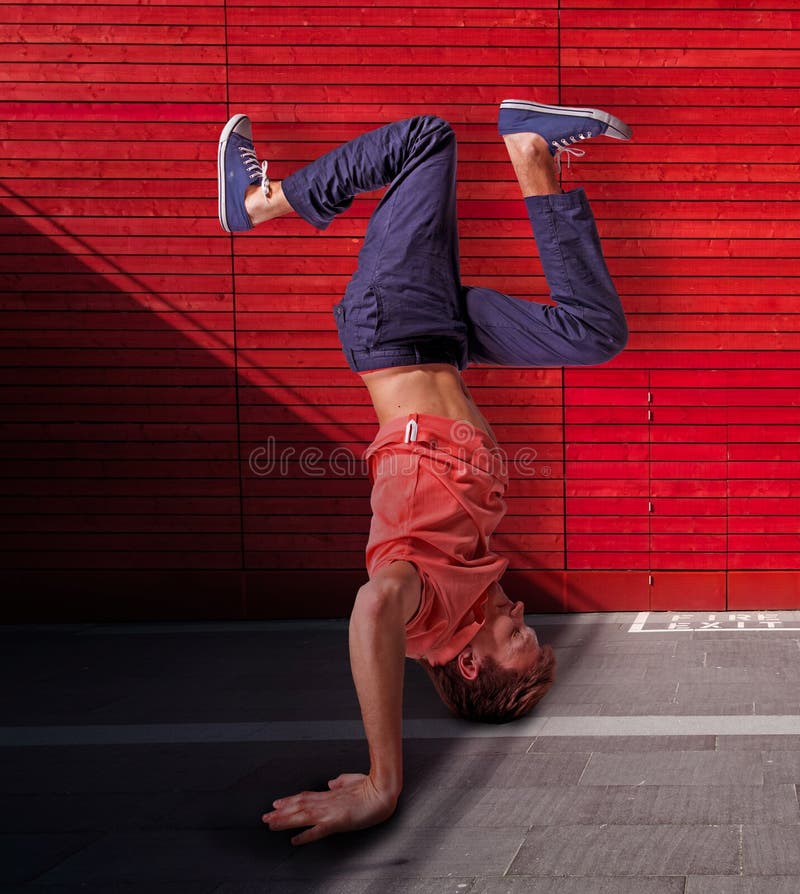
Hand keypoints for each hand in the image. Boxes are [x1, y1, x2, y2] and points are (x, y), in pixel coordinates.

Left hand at [262, 772, 397, 845]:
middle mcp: (327, 802)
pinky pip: (318, 831)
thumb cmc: (372, 785)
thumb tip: (331, 782)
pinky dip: (305, 835)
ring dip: (285, 821)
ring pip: (303, 816)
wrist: (383, 790)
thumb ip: (340, 781)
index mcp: (331, 794)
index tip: (277, 804)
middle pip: (299, 806)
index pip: (305, 797)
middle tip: (265, 817)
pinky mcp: (338, 822)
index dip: (290, 801)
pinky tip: (295, 840)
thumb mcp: (353, 779)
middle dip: (281, 812)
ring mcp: (331, 811)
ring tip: (271, 824)